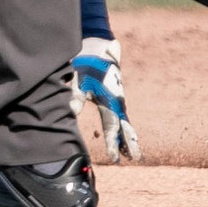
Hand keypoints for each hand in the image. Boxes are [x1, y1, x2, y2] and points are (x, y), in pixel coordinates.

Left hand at [71, 37, 141, 163]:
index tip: (114, 158)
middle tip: (134, 159)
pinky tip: (123, 139)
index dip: (112, 142)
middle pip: (123, 127)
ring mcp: (117, 100)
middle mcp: (116, 102)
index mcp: (109, 100)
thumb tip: (73, 111)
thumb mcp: (78, 78)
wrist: (98, 47)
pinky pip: (120, 117)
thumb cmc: (87, 63)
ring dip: (128, 138)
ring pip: (125, 123)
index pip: (111, 126)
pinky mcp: (113, 97)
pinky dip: (123, 129)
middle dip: (128, 144)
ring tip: (134, 155)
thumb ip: (76, 95)